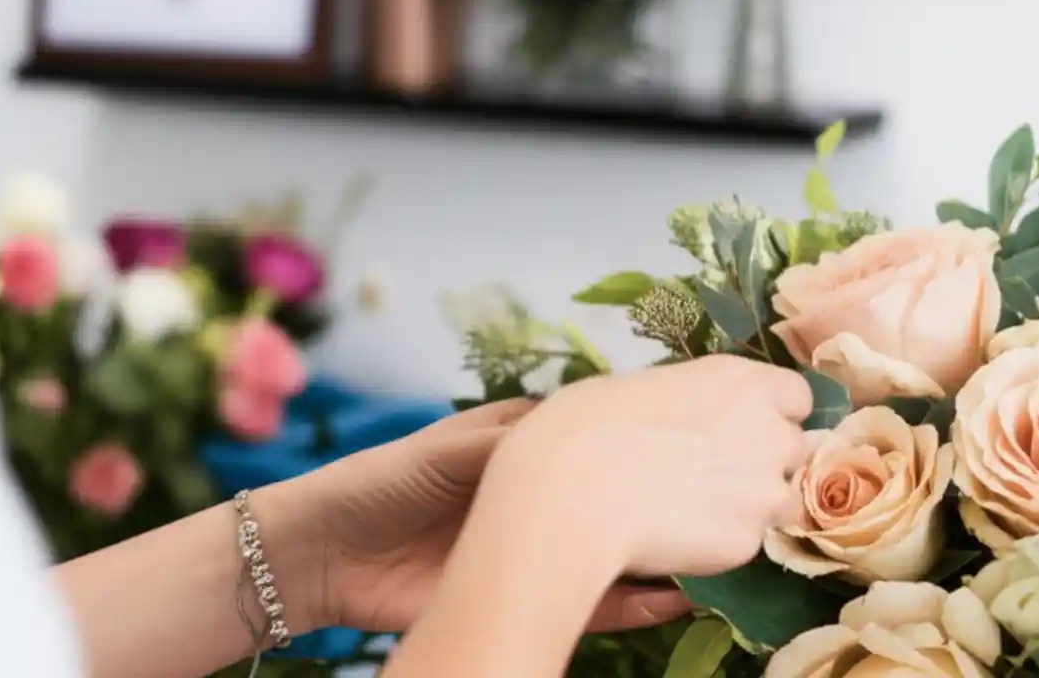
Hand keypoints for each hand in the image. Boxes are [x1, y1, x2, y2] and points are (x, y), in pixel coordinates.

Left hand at [282, 399, 691, 633]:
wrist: (324, 555)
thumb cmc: (383, 481)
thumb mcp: (448, 450)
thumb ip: (512, 446)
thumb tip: (581, 431)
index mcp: (525, 445)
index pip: (596, 438)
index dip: (639, 438)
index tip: (691, 436)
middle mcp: (541, 497)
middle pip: (613, 498)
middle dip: (659, 500)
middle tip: (714, 498)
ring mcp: (536, 550)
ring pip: (609, 552)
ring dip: (656, 556)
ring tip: (712, 556)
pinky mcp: (524, 597)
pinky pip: (591, 605)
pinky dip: (632, 607)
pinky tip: (672, 601)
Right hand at [480, 355, 811, 578]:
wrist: (572, 494)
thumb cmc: (586, 425)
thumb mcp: (640, 388)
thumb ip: (686, 401)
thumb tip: (682, 417)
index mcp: (743, 381)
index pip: (797, 396)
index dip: (772, 412)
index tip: (742, 424)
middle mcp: (769, 432)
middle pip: (792, 449)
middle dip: (761, 460)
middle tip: (709, 472)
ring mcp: (764, 492)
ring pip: (777, 501)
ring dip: (748, 504)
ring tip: (691, 510)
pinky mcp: (747, 544)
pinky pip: (744, 543)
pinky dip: (719, 542)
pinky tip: (675, 537)